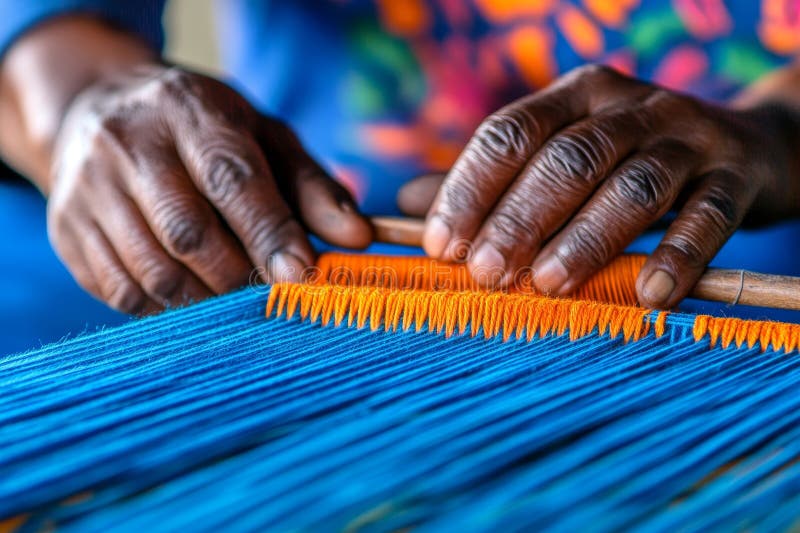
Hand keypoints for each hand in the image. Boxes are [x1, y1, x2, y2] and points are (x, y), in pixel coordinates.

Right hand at [48, 65, 370, 313]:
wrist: (100, 111)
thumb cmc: (204, 134)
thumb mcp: (264, 140)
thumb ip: (313, 188)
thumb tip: (358, 239)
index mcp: (189, 112)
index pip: (231, 178)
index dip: (269, 233)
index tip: (302, 276)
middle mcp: (130, 145)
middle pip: (188, 233)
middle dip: (240, 277)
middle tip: (272, 294)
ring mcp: (89, 190)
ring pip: (153, 271)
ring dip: (206, 301)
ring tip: (237, 300)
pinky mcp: (67, 231)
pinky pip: (121, 291)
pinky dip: (166, 309)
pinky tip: (193, 298)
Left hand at [404, 65, 799, 308]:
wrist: (746, 147)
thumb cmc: (628, 162)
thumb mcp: (561, 157)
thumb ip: (490, 181)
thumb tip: (404, 205)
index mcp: (574, 97)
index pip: (511, 133)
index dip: (471, 188)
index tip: (440, 246)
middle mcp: (628, 107)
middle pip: (566, 159)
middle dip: (520, 217)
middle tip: (485, 274)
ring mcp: (687, 137)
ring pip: (633, 186)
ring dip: (586, 238)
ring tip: (549, 286)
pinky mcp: (736, 175)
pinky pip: (708, 216)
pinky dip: (678, 255)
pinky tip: (650, 296)